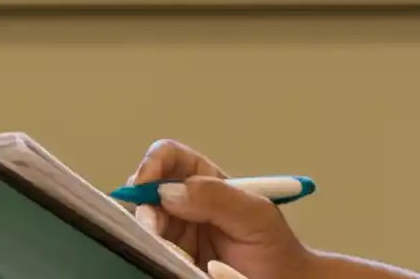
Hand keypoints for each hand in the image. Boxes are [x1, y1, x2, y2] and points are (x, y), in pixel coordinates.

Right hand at [129, 140, 312, 278]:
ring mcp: (177, 235)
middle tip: (152, 229)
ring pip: (144, 224)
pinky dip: (152, 254)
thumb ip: (219, 197)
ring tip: (171, 250)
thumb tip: (170, 190)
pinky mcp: (171, 261)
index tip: (145, 184)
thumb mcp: (256, 216)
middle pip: (147, 193)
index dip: (154, 163)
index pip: (171, 158)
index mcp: (207, 182)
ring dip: (148, 234)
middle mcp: (186, 205)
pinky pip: (150, 252)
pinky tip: (170, 261)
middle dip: (144, 206)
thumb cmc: (276, 248)